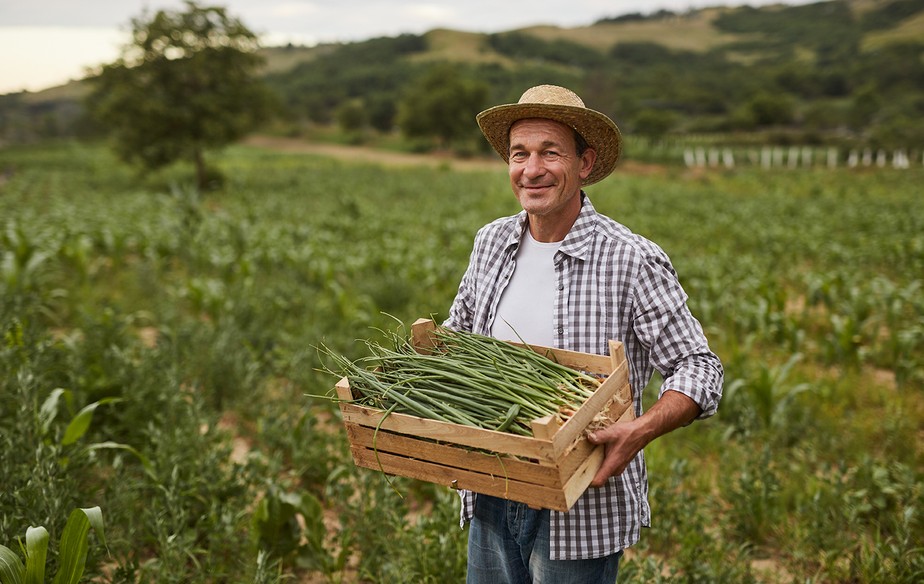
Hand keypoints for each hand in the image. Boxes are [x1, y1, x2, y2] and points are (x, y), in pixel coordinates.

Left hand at [586, 390, 701, 487]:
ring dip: (595, 467)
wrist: (642, 432)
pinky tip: (596, 453)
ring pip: (603, 472)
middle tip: (576, 465)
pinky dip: (601, 463)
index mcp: (612, 464)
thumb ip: (600, 436)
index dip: (587, 482)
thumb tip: (589, 437)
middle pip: (598, 478)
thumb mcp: (612, 432)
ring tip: (584, 457)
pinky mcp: (619, 463)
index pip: (598, 482)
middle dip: (588, 473)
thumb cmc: (627, 433)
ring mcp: (618, 467)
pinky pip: (607, 467)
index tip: (577, 477)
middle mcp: (615, 469)